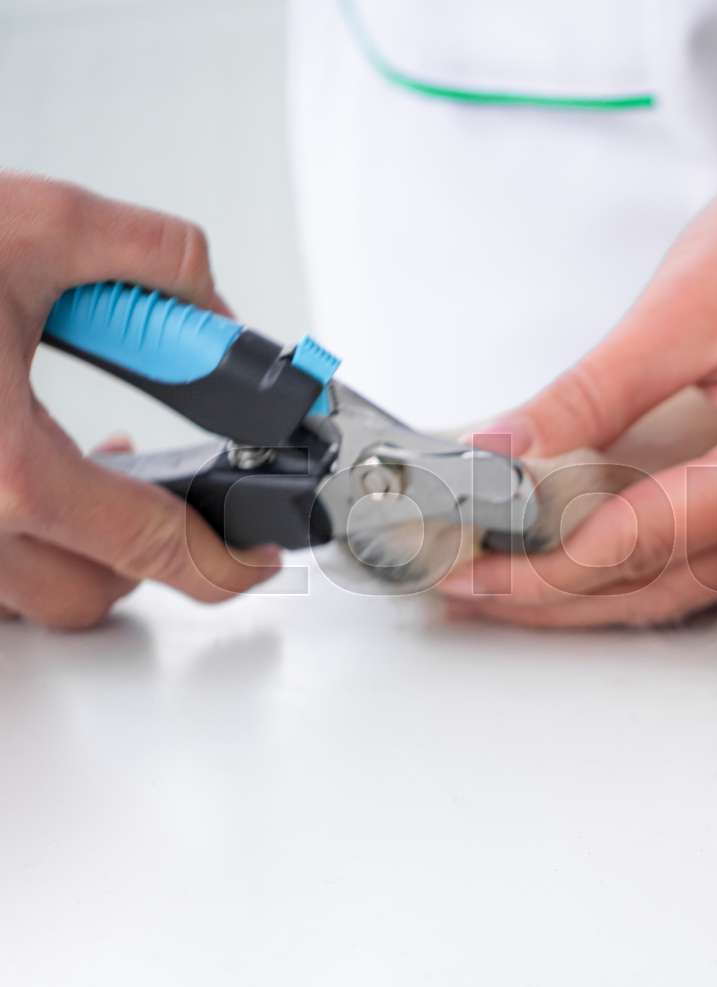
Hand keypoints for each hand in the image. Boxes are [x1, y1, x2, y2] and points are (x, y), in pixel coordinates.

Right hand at [0, 172, 279, 628]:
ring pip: (25, 599)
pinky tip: (18, 476)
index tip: (260, 555)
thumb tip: (213, 307)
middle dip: (150, 553)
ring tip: (98, 470)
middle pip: (92, 595)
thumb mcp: (28, 224)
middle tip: (182, 497)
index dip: (227, 558)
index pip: (153, 547)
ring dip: (76, 551)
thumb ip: (152, 259)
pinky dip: (12, 542)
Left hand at [440, 146, 716, 626]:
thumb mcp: (683, 308)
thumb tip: (504, 449)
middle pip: (655, 587)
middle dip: (553, 596)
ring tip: (502, 585)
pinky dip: (630, 564)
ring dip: (587, 593)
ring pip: (677, 586)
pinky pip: (699, 556)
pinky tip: (574, 557)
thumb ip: (593, 393)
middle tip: (461, 591)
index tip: (468, 566)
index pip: (640, 541)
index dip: (543, 563)